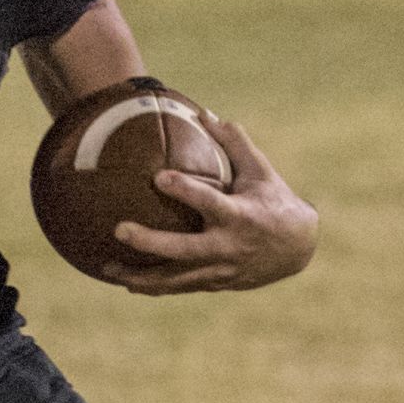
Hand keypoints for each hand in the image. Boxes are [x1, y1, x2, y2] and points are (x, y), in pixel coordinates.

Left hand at [101, 115, 317, 295]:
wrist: (297, 250)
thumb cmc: (274, 202)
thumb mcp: (261, 172)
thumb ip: (235, 143)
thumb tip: (205, 114)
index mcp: (241, 215)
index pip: (209, 202)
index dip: (185, 190)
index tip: (159, 176)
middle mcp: (228, 246)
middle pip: (184, 250)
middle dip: (150, 243)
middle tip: (119, 230)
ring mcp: (220, 270)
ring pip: (175, 278)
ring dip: (140, 275)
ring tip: (106, 267)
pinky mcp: (215, 284)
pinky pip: (178, 288)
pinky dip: (152, 286)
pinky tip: (124, 282)